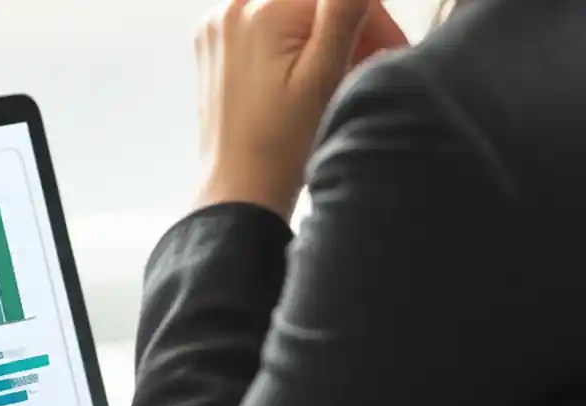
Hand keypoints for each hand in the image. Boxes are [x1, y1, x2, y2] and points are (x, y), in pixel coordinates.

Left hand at [194, 0, 407, 218]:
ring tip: (335, 78)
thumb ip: (344, 11)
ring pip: (291, 12)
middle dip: (347, 28)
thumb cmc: (282, 146)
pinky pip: (264, 25)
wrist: (238, 189)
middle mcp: (232, 7)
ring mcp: (218, 26)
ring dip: (321, 35)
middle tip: (366, 68)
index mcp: (262, 9)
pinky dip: (291, 43)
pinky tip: (303, 80)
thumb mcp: (324, 76)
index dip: (374, 21)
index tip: (390, 54)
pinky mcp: (213, 45)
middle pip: (312, 1)